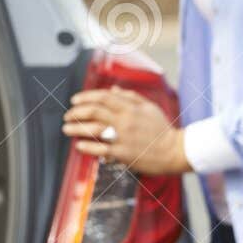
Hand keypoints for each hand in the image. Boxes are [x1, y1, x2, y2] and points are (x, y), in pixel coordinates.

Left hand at [62, 87, 188, 175]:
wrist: (175, 151)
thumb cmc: (162, 129)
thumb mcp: (149, 107)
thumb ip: (130, 96)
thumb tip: (113, 89)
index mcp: (130, 108)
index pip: (102, 97)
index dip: (85, 97)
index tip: (74, 100)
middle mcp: (124, 121)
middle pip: (93, 112)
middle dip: (76, 112)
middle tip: (68, 116)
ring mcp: (122, 137)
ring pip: (93, 129)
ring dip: (76, 128)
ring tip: (67, 129)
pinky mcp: (123, 153)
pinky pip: (101, 149)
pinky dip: (87, 147)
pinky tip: (79, 145)